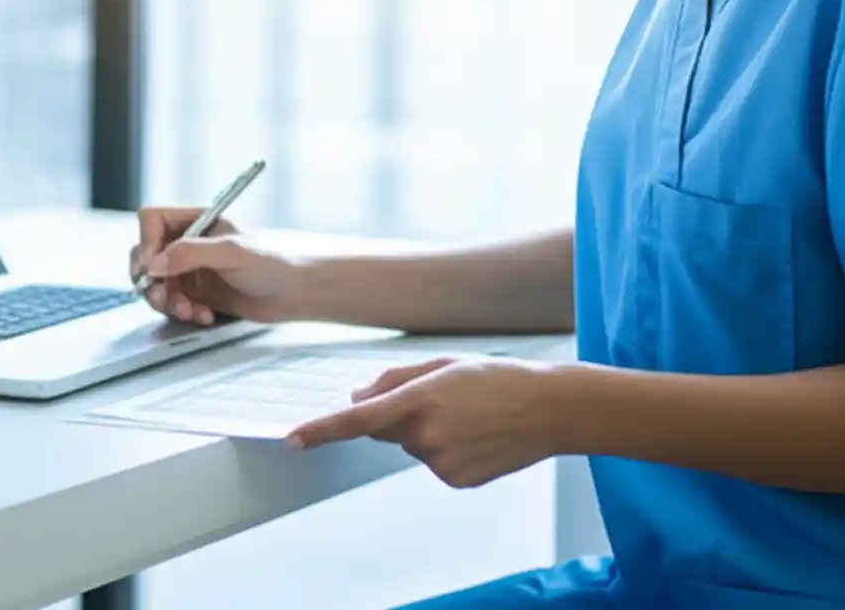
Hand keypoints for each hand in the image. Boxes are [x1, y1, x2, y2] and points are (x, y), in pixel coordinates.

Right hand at [130, 207, 302, 324]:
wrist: (295, 294)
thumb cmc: (272, 263)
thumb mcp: (231, 252)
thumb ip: (189, 254)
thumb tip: (153, 264)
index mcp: (196, 220)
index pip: (152, 219)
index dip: (146, 241)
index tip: (152, 266)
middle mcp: (189, 243)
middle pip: (145, 254)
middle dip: (150, 279)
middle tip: (161, 297)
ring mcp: (191, 270)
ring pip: (155, 283)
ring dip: (166, 301)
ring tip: (188, 310)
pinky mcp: (197, 294)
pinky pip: (172, 304)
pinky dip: (183, 313)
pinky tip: (204, 316)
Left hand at [286, 356, 569, 487]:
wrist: (551, 409)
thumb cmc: (497, 378)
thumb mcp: (442, 365)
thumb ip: (392, 379)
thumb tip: (355, 396)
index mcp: (420, 399)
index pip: (357, 420)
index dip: (321, 430)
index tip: (292, 440)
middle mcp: (427, 435)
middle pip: (385, 429)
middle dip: (399, 414)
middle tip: (442, 399)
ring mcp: (442, 462)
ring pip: (412, 446)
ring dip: (427, 431)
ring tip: (468, 416)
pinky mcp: (457, 480)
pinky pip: (434, 463)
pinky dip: (446, 450)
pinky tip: (476, 436)